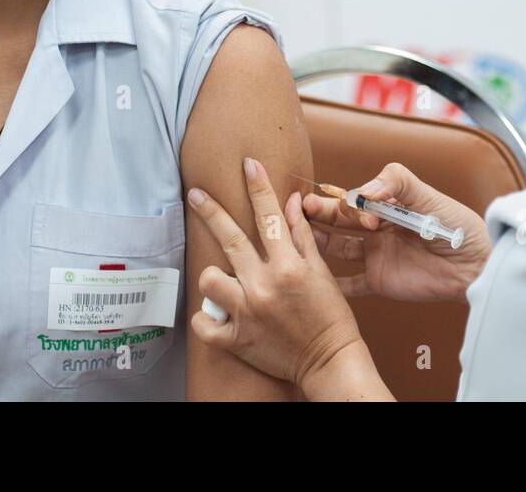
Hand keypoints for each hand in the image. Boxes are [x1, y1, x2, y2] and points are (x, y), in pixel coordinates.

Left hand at [187, 158, 389, 398]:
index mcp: (288, 266)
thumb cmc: (329, 315)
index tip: (248, 164)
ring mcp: (247, 313)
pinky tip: (215, 314)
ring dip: (213, 277)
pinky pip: (204, 324)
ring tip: (222, 280)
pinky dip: (206, 319)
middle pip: (229, 239)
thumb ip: (301, 236)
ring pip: (209, 280)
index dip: (258, 186)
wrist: (329, 361)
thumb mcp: (320, 271)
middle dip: (210, 210)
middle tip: (195, 194)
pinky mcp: (236, 339)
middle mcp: (264, 286)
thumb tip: (290, 202)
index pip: (269, 216)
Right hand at [303, 162, 491, 302]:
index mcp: (387, 205)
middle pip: (340, 219)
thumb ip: (396, 182)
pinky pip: (351, 284)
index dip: (348, 202)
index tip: (359, 211)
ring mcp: (376, 255)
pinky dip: (333, 283)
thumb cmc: (457, 225)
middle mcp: (377, 229)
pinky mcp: (380, 280)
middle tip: (301, 208)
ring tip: (297, 236)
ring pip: (338, 247)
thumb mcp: (428, 195)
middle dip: (320, 213)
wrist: (476, 265)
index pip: (355, 198)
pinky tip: (312, 280)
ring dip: (318, 240)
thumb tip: (364, 192)